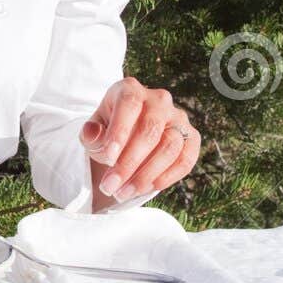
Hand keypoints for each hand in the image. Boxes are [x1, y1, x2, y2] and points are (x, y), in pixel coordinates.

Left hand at [80, 76, 200, 201]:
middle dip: (129, 163)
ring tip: (123, 193)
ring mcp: (178, 118)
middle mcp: (159, 100)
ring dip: (145, 175)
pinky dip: (167, 177)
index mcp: (130, 90)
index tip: (108, 158)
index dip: (119, 131)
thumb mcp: (93, 132)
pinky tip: (146, 189)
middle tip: (110, 186)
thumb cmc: (108, 132)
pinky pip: (186, 159)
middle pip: (150, 130)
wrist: (128, 137)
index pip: (129, 104)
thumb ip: (91, 134)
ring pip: (169, 146)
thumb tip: (92, 134)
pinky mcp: (191, 138)